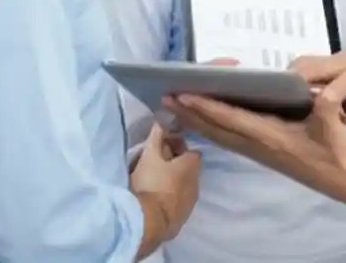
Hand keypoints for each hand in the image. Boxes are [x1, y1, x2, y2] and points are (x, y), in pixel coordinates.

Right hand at [130, 123, 201, 239]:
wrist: (150, 223)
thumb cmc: (151, 184)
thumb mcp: (149, 155)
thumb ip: (155, 137)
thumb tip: (161, 121)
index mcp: (191, 166)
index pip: (191, 151)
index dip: (178, 146)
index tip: (162, 145)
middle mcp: (196, 183)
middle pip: (188, 169)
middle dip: (174, 164)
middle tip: (155, 162)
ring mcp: (190, 203)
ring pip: (183, 186)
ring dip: (172, 181)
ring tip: (153, 180)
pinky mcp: (181, 219)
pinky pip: (177, 202)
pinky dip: (170, 197)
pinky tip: (155, 198)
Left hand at [162, 89, 345, 203]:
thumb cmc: (340, 148)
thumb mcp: (334, 122)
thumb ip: (324, 105)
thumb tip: (314, 88)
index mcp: (272, 137)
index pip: (231, 119)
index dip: (206, 106)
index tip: (184, 94)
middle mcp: (259, 146)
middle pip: (216, 129)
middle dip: (190, 113)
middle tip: (164, 96)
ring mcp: (259, 153)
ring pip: (219, 136)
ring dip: (196, 121)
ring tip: (175, 105)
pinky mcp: (263, 154)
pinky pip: (229, 140)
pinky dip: (211, 127)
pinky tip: (202, 120)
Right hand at [291, 51, 345, 122]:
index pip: (336, 82)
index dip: (324, 100)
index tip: (315, 118)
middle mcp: (343, 58)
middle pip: (309, 66)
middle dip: (295, 86)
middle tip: (289, 111)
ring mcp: (333, 60)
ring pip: (302, 66)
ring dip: (292, 84)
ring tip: (289, 108)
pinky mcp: (327, 65)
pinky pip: (306, 71)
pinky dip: (296, 85)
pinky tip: (297, 103)